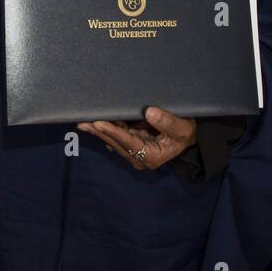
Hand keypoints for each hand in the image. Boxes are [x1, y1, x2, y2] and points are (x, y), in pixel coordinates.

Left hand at [77, 106, 197, 170]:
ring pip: (113, 140)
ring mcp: (134, 152)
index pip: (128, 142)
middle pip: (116, 143)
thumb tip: (149, 112)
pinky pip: (116, 136)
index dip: (113, 132)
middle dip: (100, 132)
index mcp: (151, 157)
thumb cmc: (186, 133)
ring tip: (83, 121)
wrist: (188, 138)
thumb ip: (167, 122)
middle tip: (83, 121)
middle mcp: (139, 158)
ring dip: (99, 131)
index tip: (99, 123)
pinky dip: (105, 129)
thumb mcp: (183, 128)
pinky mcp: (132, 144)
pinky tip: (93, 123)